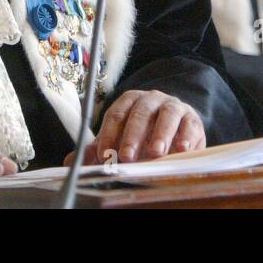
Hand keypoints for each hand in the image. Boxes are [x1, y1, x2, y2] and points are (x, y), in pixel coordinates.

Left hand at [68, 90, 203, 164]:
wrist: (176, 128)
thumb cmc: (143, 135)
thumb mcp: (120, 140)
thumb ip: (98, 150)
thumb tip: (69, 162)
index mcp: (130, 101)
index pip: (116, 113)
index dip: (109, 134)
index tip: (105, 155)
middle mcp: (151, 99)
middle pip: (140, 113)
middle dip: (132, 136)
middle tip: (126, 155)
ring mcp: (173, 106)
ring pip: (167, 115)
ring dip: (160, 134)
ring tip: (155, 153)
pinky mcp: (192, 119)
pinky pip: (189, 125)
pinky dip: (186, 137)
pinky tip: (180, 150)